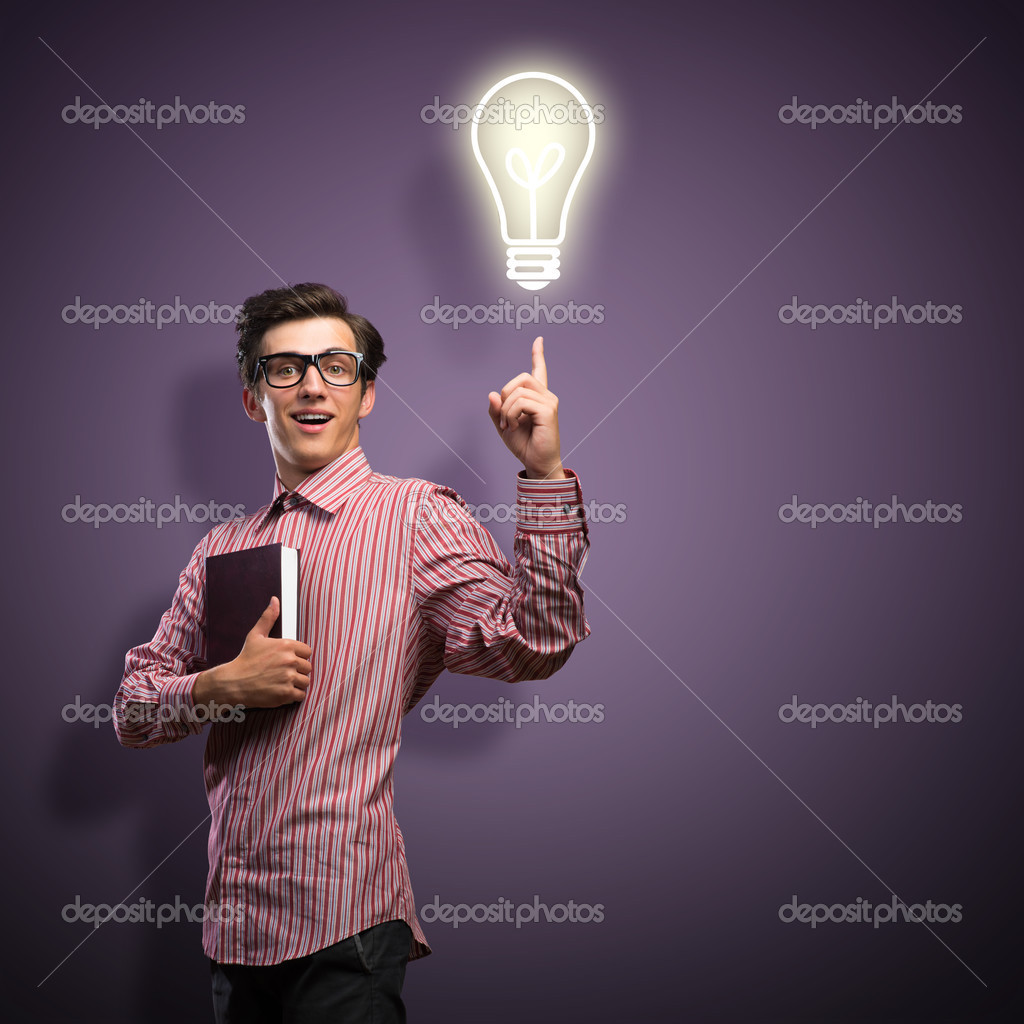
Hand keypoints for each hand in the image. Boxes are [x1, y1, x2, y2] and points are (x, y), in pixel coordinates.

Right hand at [193, 597, 311, 708]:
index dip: (298, 657)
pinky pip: (301, 695)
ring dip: (297, 684)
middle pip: (307, 667)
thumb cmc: (245, 659)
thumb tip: (275, 600)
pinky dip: (294, 696)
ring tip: (284, 683)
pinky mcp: (286, 694)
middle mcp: (289, 660)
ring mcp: (288, 677)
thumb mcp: (256, 635)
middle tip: (284, 674)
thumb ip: (268, 618)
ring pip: (306, 681)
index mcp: (286, 645)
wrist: (233, 682)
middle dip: (298, 671)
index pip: (307, 652)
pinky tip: (283, 692)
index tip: (287, 661)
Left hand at [487, 336, 565, 479]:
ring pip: (518, 391)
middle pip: (522, 377)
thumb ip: (496, 410)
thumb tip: (492, 394)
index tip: (539, 339)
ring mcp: (549, 402)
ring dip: (506, 409)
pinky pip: (521, 402)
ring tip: (509, 426)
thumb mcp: (503, 425)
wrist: (536, 463)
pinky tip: (514, 426)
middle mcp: (546, 396)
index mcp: (537, 397)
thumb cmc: (523, 445)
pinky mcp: (548, 410)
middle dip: (506, 394)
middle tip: (504, 417)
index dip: (538, 354)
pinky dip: (511, 414)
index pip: (539, 370)